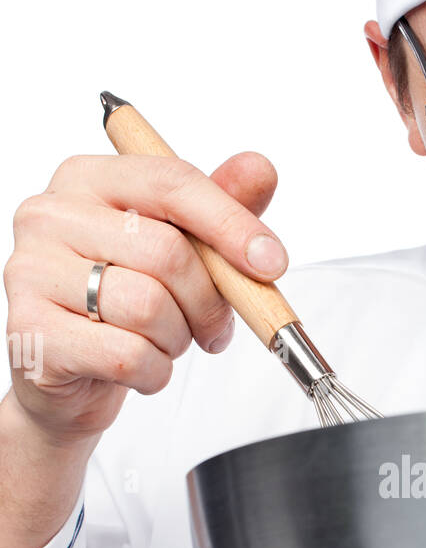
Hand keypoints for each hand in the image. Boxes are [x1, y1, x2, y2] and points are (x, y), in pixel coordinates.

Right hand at [3, 151, 287, 444]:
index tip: (272, 263)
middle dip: (208, 301)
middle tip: (213, 327)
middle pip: (166, 252)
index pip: (171, 182)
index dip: (231, 223)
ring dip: (178, 340)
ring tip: (167, 343)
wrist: (69, 377)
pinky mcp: (31, 333)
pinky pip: (127, 355)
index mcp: (87, 179)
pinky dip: (154, 372)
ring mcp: (31, 272)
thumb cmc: (125, 304)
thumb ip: (219, 209)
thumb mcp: (179, 249)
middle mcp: (49, 215)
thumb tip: (261, 170)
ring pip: (149, 307)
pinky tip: (142, 367)